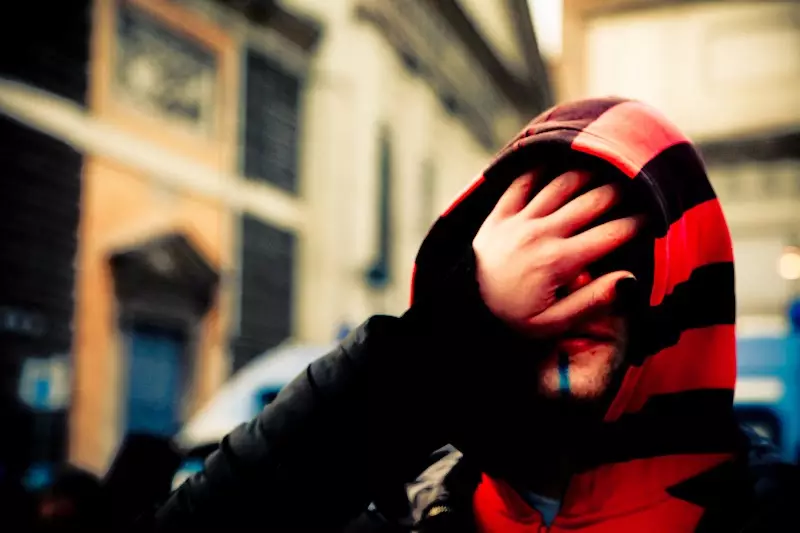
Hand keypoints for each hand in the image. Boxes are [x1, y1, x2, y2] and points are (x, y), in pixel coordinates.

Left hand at [472, 170, 643, 336]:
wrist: (463, 307)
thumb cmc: (512, 318)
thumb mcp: (553, 323)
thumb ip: (593, 301)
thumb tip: (630, 280)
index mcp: (560, 261)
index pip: (611, 234)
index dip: (639, 224)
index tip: (654, 219)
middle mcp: (542, 233)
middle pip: (592, 200)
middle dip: (620, 193)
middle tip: (635, 191)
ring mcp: (519, 219)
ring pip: (562, 184)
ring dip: (588, 174)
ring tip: (605, 173)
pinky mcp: (499, 214)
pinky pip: (523, 181)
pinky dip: (542, 170)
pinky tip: (558, 164)